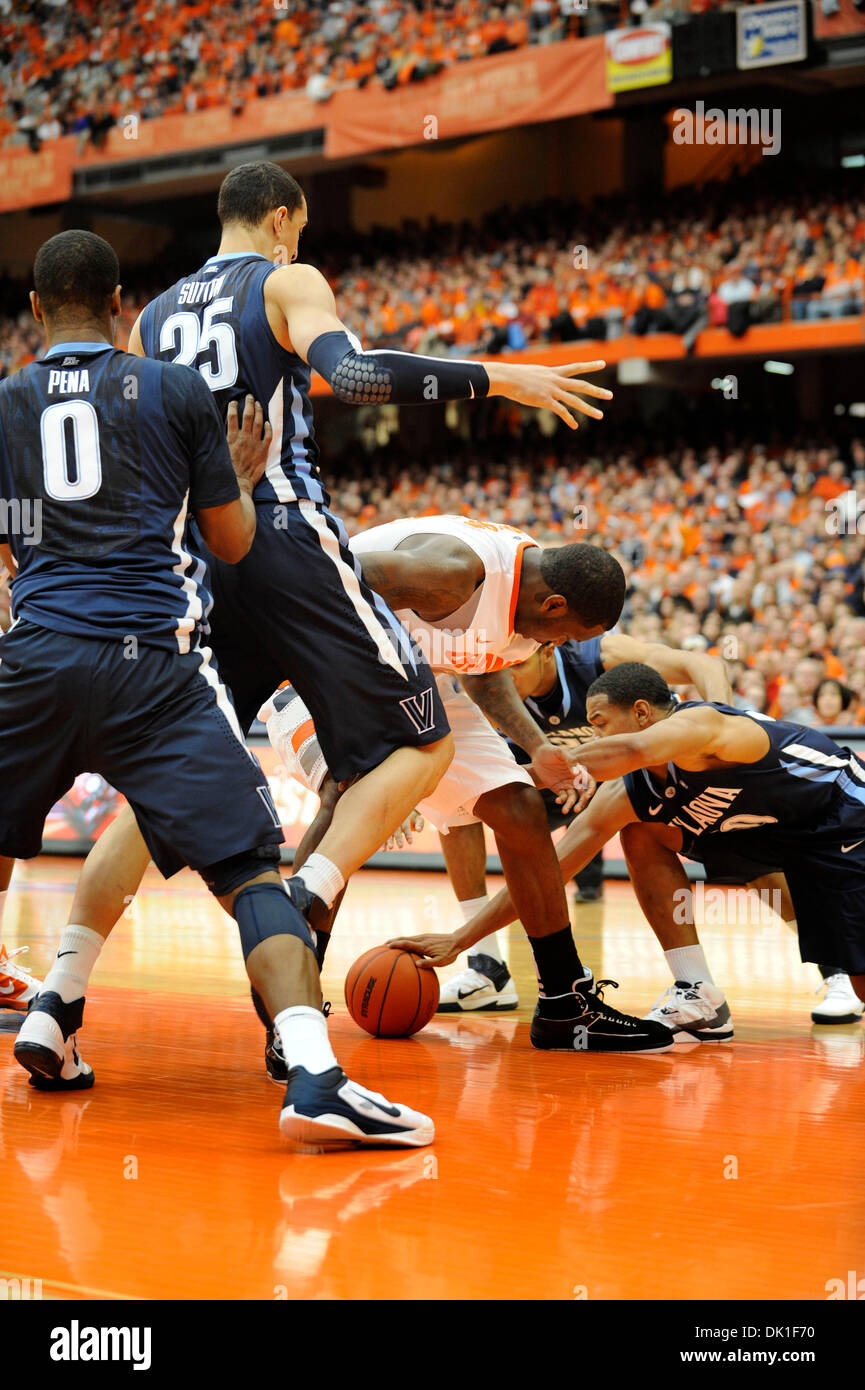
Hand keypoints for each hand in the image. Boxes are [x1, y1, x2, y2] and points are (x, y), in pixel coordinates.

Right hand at [226, 395, 272, 491]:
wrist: (239, 484)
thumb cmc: (227, 470)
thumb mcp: (219, 453)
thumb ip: (220, 440)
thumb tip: (214, 431)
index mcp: (231, 438)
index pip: (231, 417)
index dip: (233, 407)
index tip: (234, 401)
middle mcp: (244, 438)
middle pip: (247, 416)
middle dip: (249, 404)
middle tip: (250, 397)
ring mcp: (255, 444)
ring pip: (258, 422)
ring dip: (259, 411)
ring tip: (258, 404)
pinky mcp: (263, 451)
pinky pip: (268, 436)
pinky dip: (268, 427)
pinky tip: (267, 422)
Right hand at [380, 810, 423, 851]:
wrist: (402, 811)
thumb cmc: (413, 817)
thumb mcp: (418, 818)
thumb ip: (419, 824)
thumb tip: (419, 830)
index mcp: (404, 818)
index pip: (406, 827)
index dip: (408, 835)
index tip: (411, 843)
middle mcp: (396, 822)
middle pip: (396, 830)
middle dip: (398, 838)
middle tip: (401, 847)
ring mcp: (390, 825)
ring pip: (388, 833)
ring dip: (388, 841)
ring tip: (390, 848)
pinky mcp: (386, 830)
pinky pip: (383, 836)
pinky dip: (383, 843)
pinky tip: (383, 850)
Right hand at [385, 934, 459, 968]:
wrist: (457, 940)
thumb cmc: (450, 953)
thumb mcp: (441, 961)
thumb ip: (429, 963)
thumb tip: (417, 965)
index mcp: (423, 946)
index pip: (407, 943)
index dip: (396, 944)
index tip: (387, 946)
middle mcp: (422, 939)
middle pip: (404, 938)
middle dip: (393, 941)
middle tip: (382, 945)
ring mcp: (423, 937)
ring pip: (407, 937)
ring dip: (398, 940)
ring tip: (389, 945)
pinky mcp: (426, 937)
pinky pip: (412, 938)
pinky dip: (404, 941)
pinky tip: (404, 946)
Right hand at [484, 360, 611, 430]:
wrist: (506, 377)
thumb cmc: (514, 376)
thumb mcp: (531, 373)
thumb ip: (540, 377)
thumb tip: (539, 381)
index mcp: (553, 372)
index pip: (575, 367)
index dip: (590, 365)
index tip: (602, 363)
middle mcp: (555, 380)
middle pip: (581, 385)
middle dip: (596, 391)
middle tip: (610, 396)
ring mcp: (551, 390)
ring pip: (574, 400)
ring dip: (588, 409)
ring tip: (600, 415)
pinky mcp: (545, 400)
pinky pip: (561, 411)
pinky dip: (569, 418)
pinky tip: (575, 425)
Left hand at [530, 742, 595, 813]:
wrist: (537, 754)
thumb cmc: (551, 751)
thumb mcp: (560, 752)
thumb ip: (569, 760)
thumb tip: (576, 773)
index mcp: (579, 770)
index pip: (589, 782)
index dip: (590, 789)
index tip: (587, 795)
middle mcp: (575, 779)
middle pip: (583, 793)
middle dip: (582, 802)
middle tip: (577, 809)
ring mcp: (566, 784)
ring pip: (572, 798)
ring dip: (570, 805)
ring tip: (565, 811)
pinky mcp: (558, 788)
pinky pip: (562, 797)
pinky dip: (561, 800)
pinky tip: (557, 800)